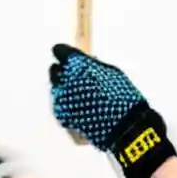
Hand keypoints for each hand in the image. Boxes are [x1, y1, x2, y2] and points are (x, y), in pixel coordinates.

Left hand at [48, 44, 176, 177]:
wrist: (122, 125)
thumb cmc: (121, 95)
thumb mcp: (111, 72)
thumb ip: (93, 65)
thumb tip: (87, 62)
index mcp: (76, 64)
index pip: (60, 51)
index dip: (65, 54)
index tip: (69, 58)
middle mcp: (64, 79)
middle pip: (55, 71)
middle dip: (62, 72)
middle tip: (74, 77)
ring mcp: (61, 98)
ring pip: (56, 88)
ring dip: (64, 88)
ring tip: (80, 94)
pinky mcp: (61, 114)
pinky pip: (60, 104)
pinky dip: (66, 103)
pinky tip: (80, 107)